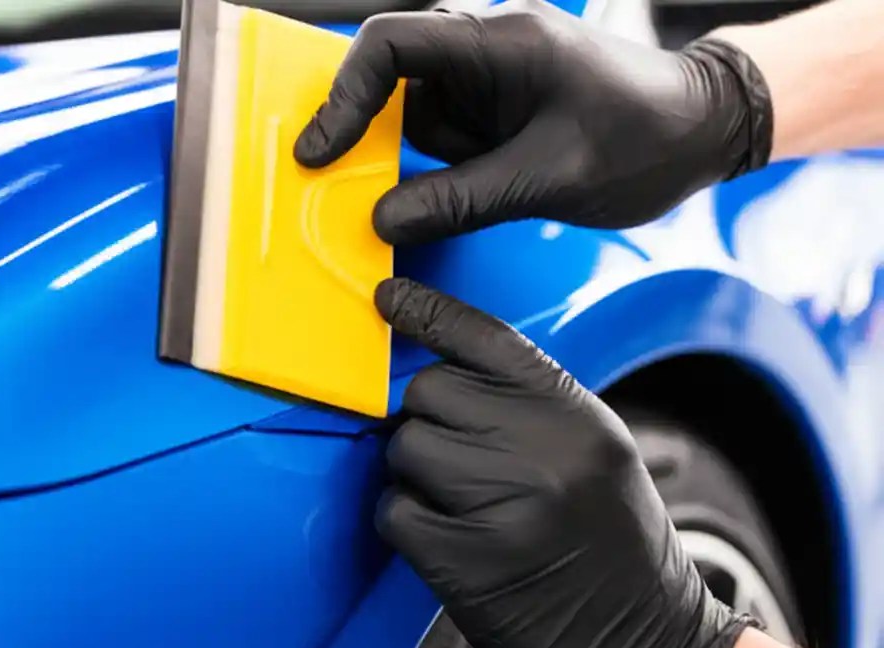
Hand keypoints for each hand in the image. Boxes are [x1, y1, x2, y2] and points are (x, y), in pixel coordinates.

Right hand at [294, 0, 773, 243]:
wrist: (709, 129)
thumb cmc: (648, 140)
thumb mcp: (550, 179)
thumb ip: (461, 200)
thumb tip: (382, 223)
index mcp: (501, 43)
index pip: (391, 45)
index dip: (343, 95)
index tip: (319, 153)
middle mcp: (487, 49)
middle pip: (393, 78)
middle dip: (373, 134)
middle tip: (345, 186)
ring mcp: (491, 78)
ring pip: (416, 116)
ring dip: (420, 161)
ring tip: (479, 188)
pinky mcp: (498, 107)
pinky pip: (444, 135)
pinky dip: (440, 170)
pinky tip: (476, 191)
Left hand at [374, 278, 755, 647]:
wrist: (646, 646)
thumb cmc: (613, 543)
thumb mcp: (594, 449)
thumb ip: (527, 402)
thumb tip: (437, 367)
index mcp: (576, 414)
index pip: (484, 336)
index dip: (428, 311)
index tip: (388, 296)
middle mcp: (543, 449)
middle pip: (427, 391)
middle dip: (429, 420)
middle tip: (463, 461)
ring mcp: (502, 503)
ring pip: (405, 447)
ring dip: (416, 474)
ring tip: (463, 505)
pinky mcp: (463, 559)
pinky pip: (393, 509)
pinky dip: (407, 523)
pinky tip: (450, 541)